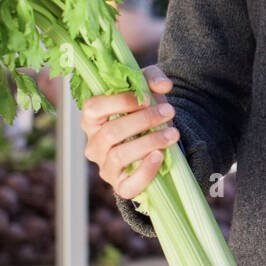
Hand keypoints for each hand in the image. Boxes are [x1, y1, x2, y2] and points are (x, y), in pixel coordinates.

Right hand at [79, 65, 178, 199]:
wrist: (156, 140)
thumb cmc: (144, 110)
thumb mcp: (147, 89)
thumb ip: (152, 79)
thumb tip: (163, 85)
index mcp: (91, 119)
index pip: (93, 108)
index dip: (120, 102)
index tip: (147, 98)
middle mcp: (93, 144)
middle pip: (110, 132)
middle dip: (143, 120)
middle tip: (169, 111)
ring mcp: (105, 167)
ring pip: (119, 155)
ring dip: (149, 142)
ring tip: (173, 133)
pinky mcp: (121, 186)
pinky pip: (129, 186)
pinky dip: (145, 172)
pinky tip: (160, 156)